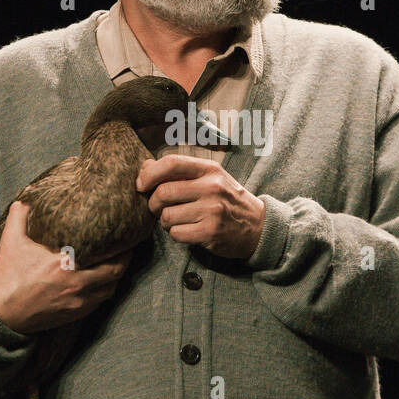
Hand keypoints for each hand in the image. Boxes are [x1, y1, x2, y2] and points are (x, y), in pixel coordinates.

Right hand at [0, 201, 133, 332]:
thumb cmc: (7, 276)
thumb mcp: (11, 242)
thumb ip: (20, 217)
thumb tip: (25, 199)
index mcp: (66, 264)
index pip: (107, 256)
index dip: (122, 247)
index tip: (127, 235)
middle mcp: (77, 284)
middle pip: (115, 273)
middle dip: (125, 260)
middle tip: (128, 248)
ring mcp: (77, 302)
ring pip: (109, 290)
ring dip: (116, 277)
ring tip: (118, 263)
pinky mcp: (73, 315)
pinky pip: (98, 303)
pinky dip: (103, 291)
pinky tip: (102, 283)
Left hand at [136, 155, 265, 259]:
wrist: (257, 225)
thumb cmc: (226, 199)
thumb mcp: (209, 178)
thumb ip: (179, 171)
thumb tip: (145, 166)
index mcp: (209, 169)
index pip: (171, 163)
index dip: (149, 174)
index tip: (141, 185)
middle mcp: (211, 187)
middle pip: (163, 192)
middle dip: (153, 204)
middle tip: (158, 209)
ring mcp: (212, 210)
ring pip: (167, 216)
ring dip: (165, 222)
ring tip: (177, 220)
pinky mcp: (210, 232)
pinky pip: (176, 234)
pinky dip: (176, 234)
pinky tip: (187, 231)